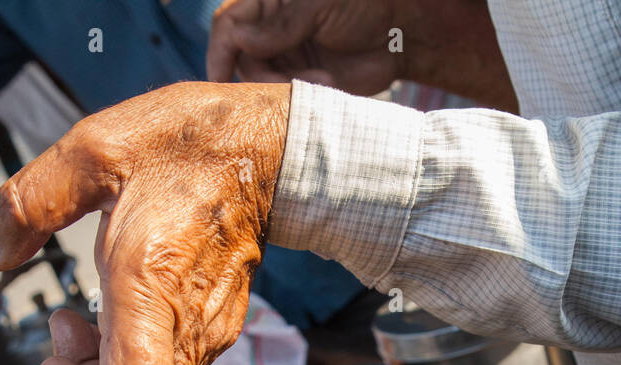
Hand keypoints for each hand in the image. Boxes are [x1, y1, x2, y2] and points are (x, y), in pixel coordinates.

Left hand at [0, 81, 289, 364]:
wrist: (266, 152)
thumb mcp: (91, 150)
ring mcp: (202, 336)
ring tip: (71, 318)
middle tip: (52, 343)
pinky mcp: (209, 333)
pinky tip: (105, 313)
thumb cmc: (187, 147)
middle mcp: (181, 328)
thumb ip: (27, 204)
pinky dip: (123, 363)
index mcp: (148, 288)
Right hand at [207, 0, 401, 94]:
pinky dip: (301, 96)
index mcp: (268, 4)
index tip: (219, 77)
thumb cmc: (363, 4)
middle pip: (242, 62)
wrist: (401, 33)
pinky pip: (285, 98)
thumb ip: (279, 24)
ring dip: (287, 87)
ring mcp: (286, 58)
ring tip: (322, 80)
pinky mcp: (303, 83)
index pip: (227, 26)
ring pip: (263, 84)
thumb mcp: (319, 4)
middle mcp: (270, 32)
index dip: (219, 51)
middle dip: (264, 76)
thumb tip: (239, 41)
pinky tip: (327, 83)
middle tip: (291, 81)